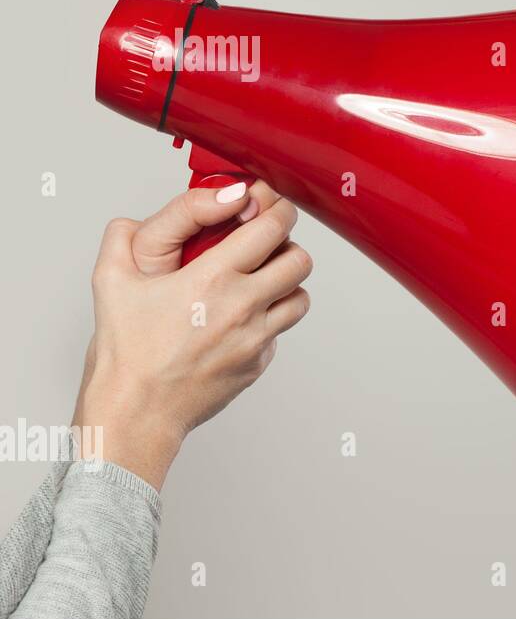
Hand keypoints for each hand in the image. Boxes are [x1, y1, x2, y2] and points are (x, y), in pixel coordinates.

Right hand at [73, 180, 312, 489]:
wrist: (136, 413)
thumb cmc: (125, 354)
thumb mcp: (110, 284)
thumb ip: (121, 239)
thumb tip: (132, 219)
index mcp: (212, 279)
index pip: (271, 226)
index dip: (275, 209)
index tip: (268, 205)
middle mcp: (243, 307)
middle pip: (300, 259)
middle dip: (286, 245)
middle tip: (267, 244)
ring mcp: (256, 338)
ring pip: (301, 297)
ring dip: (286, 284)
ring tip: (258, 280)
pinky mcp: (259, 362)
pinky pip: (280, 331)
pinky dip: (270, 319)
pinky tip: (240, 319)